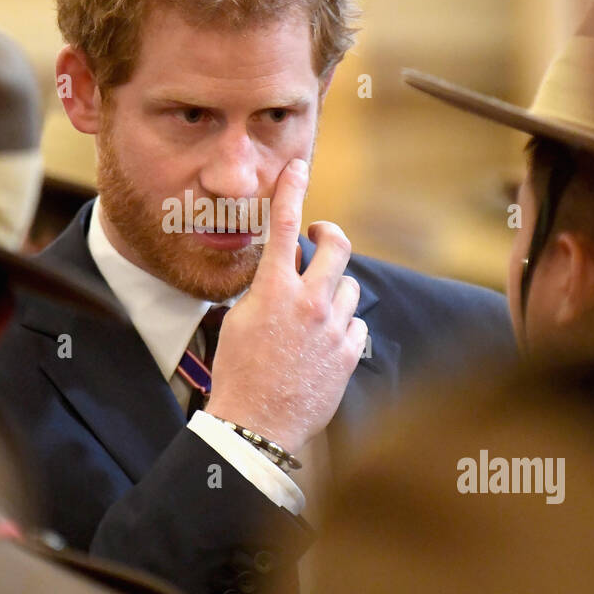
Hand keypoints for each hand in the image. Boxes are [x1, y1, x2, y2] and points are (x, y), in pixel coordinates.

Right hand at [205, 158, 366, 454]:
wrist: (256, 424)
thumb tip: (278, 275)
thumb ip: (262, 292)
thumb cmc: (236, 374)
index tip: (298, 169)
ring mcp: (333, 329)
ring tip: (315, 309)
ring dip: (335, 290)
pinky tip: (325, 342)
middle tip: (321, 238)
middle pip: (338, 247)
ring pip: (351, 287)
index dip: (292, 190)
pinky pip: (357, 325)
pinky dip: (344, 327)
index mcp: (274, 290)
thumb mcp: (237, 321)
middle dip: (331, 235)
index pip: (284, 225)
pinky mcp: (349, 354)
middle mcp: (309, 303)